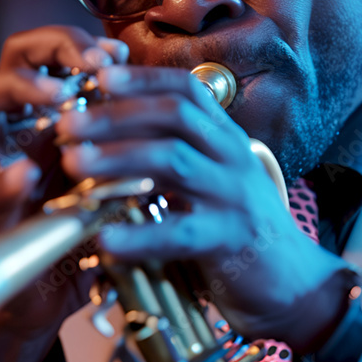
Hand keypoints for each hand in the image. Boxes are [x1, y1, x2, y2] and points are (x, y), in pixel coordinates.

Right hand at [0, 26, 127, 361]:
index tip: (115, 51)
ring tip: (58, 97)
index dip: (77, 41)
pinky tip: (25, 175)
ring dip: (19, 91)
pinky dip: (6, 181)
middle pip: (11, 58)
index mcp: (42, 116)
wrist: (45, 299)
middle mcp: (10, 131)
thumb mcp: (103, 175)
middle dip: (52, 48)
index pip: (47, 51)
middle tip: (91, 65)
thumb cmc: (76, 230)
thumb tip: (146, 89)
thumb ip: (115, 138)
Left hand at [54, 64, 350, 352]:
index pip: (186, 91)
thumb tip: (111, 138)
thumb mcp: (213, 180)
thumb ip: (177, 156)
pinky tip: (105, 237)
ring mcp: (234, 196)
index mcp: (226, 139)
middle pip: (174, 117)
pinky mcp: (231, 240)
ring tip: (74, 164)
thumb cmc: (239, 229)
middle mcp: (233, 158)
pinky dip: (139, 235)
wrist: (293, 284)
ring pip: (174, 162)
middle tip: (68, 126)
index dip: (142, 79)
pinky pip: (180, 232)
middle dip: (116, 115)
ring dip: (118, 158)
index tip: (99, 77)